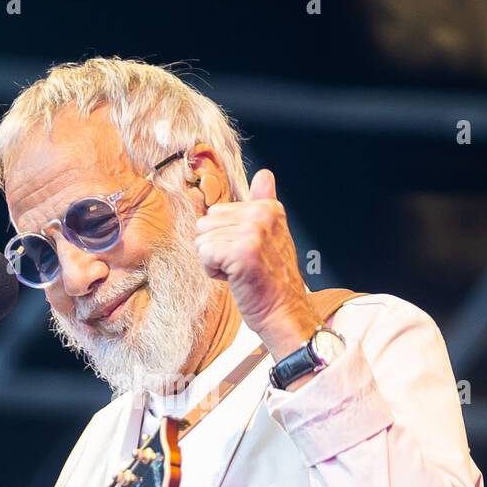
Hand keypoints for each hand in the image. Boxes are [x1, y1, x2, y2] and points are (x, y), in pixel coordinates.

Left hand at [194, 168, 318, 360]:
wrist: (283, 312)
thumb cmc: (272, 281)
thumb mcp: (272, 235)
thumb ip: (264, 202)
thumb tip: (265, 174)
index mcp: (268, 208)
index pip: (218, 212)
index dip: (226, 236)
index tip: (248, 252)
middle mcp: (261, 215)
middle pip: (206, 223)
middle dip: (216, 247)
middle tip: (242, 264)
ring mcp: (252, 232)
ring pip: (202, 240)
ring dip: (214, 261)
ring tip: (239, 271)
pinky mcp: (240, 252)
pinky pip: (204, 255)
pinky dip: (213, 272)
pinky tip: (234, 279)